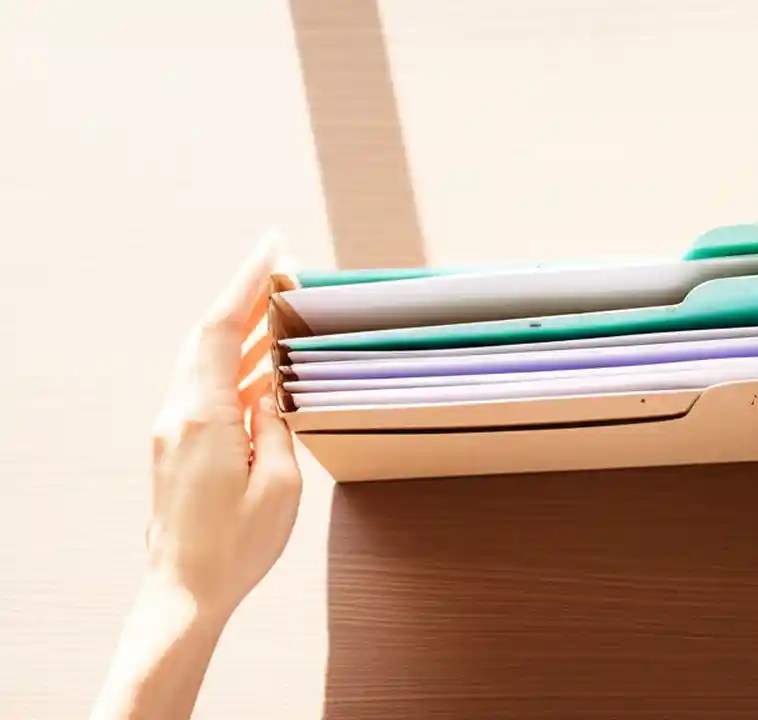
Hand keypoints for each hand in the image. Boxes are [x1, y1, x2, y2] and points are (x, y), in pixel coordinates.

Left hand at [148, 235, 300, 618]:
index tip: (272, 248)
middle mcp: (179, 415)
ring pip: (205, 360)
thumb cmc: (235, 546)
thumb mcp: (280, 485)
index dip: (246, 283)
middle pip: (207, 336)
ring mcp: (173, 430)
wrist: (184, 591)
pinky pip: (206, 388)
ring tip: (279, 312)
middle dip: (244, 298)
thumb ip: (277, 426)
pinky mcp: (177, 447)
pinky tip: (262, 367)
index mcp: (204, 417)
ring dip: (241, 332)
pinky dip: (235, 365)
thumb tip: (271, 392)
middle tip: (282, 271)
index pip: (220, 329)